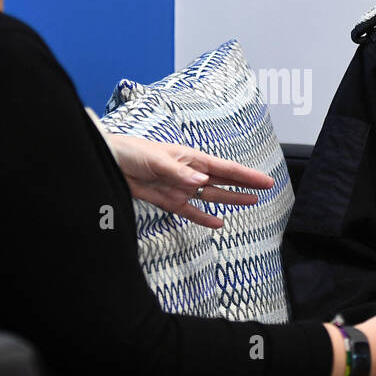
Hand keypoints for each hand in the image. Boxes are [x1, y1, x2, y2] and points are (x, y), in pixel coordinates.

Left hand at [105, 134, 274, 228]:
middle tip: (266, 189)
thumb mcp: (156, 159)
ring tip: (251, 203)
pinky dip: (203, 218)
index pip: (225, 169)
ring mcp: (181, 188)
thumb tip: (202, 180)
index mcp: (191, 159)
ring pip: (211, 196)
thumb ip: (179, 172)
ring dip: (230, 199)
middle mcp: (190, 173)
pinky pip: (190, 211)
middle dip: (244, 185)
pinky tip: (217, 223)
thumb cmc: (132, 152)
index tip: (265, 180)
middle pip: (223, 181)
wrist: (110, 162)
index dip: (246, 175)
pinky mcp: (168, 201)